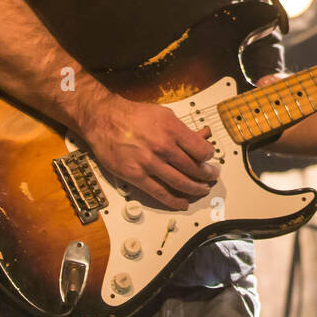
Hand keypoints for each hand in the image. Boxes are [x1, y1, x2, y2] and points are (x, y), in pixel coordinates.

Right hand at [78, 94, 218, 209]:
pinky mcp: (136, 176)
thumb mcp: (164, 114)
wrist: (104, 120)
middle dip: (207, 175)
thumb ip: (182, 129)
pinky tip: (183, 202)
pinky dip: (174, 200)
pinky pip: (159, 193)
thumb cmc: (133, 116)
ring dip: (195, 188)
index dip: (209, 157)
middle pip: (193, 168)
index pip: (201, 150)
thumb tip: (200, 138)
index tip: (210, 159)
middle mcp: (163, 147)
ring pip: (180, 183)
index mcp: (172, 130)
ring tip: (202, 189)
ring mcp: (149, 163)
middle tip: (212, 176)